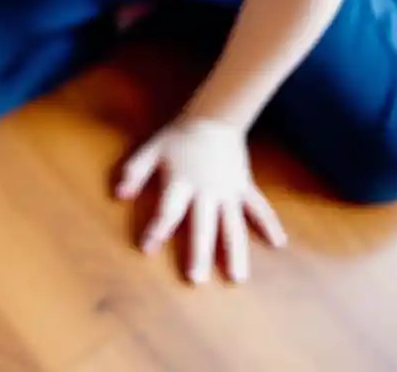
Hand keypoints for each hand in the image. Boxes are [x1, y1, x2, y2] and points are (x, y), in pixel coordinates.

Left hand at [115, 118, 287, 284]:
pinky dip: (269, 224)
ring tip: (236, 277)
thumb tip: (118, 193)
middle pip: (202, 225)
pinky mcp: (244, 187)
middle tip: (196, 279)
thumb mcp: (151, 149)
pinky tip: (278, 243)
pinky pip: (258, 207)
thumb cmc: (178, 137)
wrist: (214, 117)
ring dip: (235, 251)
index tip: (147, 248)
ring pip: (233, 225)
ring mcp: (228, 191)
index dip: (156, 228)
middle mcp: (206, 191)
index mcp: (181, 182)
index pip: (167, 209)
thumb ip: (134, 171)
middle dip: (199, 252)